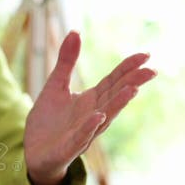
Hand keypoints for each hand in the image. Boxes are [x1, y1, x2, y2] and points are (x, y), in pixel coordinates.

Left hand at [24, 31, 155, 184]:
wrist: (33, 153)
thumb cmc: (48, 121)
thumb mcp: (55, 86)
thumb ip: (66, 62)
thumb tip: (75, 31)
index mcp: (90, 101)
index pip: (113, 82)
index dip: (127, 69)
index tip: (145, 55)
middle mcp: (92, 116)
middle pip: (114, 97)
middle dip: (132, 84)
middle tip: (151, 70)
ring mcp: (82, 133)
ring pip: (104, 117)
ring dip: (117, 104)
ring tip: (132, 90)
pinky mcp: (67, 149)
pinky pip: (80, 137)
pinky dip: (89, 127)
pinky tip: (98, 116)